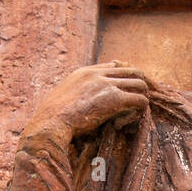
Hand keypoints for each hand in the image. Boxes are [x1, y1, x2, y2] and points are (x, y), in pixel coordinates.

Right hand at [25, 61, 149, 141]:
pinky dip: (138, 113)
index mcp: (85, 72)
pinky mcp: (116, 99)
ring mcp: (107, 84)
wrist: (50, 123)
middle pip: (132, 71)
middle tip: (132, 107)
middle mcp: (98, 74)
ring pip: (141, 84)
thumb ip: (72, 95)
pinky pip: (141, 101)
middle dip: (136, 88)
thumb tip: (74, 106)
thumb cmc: (51, 119)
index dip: (123, 81)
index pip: (114, 66)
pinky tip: (123, 124)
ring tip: (128, 117)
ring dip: (139, 100)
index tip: (122, 97)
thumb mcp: (61, 99)